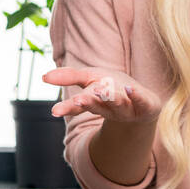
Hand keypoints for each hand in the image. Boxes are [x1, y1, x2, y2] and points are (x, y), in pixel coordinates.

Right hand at [42, 67, 162, 125]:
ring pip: (117, 103)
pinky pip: (141, 100)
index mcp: (94, 102)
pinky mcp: (145, 105)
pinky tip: (131, 89)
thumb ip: (69, 77)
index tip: (54, 111)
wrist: (145, 105)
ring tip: (101, 91)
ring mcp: (128, 107)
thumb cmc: (112, 89)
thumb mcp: (90, 79)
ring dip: (109, 97)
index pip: (78, 105)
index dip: (68, 107)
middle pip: (96, 105)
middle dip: (88, 102)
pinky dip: (135, 95)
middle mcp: (109, 107)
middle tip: (78, 101)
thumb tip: (44, 77)